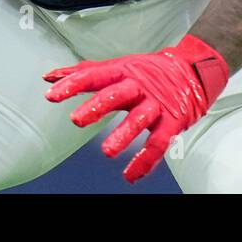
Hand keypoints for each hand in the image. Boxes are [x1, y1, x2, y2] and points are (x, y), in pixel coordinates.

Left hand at [43, 34, 230, 182]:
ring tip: (107, 152)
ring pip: (140, 119)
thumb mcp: (117, 66)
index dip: (72, 84)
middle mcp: (139, 86)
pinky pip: (159, 143)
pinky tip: (130, 175)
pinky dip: (145, 161)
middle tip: (76, 120)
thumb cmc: (148, 71)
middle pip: (117, 94)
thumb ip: (84, 73)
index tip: (52, 94)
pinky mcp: (173, 121)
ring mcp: (157, 104)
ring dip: (124, 135)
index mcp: (123, 71)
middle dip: (97, 107)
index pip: (94, 75)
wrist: (192, 70)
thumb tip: (49, 75)